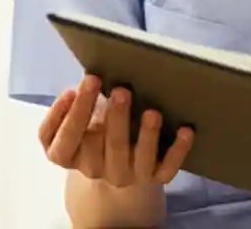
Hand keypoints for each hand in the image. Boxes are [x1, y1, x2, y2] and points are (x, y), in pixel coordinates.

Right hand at [40, 74, 195, 186]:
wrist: (120, 161)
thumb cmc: (97, 123)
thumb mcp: (82, 112)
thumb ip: (80, 98)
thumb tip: (93, 72)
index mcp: (69, 154)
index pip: (64, 140)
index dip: (68, 116)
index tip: (75, 88)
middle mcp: (94, 169)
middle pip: (100, 147)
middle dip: (113, 117)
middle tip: (121, 90)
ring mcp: (126, 176)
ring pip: (134, 159)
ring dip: (145, 135)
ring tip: (152, 112)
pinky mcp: (154, 177)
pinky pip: (167, 168)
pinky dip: (178, 150)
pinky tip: (186, 130)